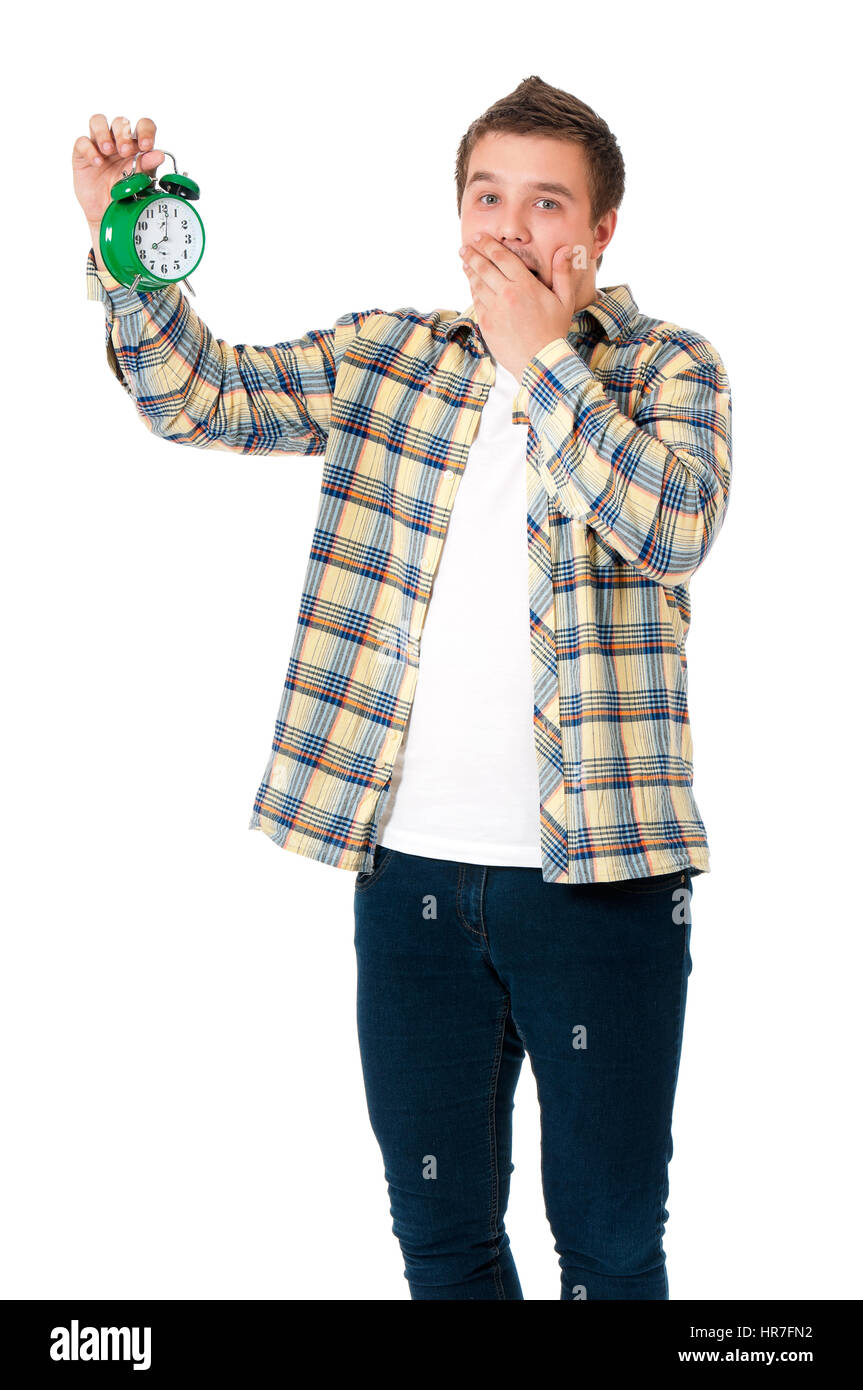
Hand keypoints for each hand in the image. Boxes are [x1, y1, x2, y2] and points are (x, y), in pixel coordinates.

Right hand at [72, 113, 163, 226]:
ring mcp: (99, 145)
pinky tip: (97, 162)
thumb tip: (159, 155)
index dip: (145, 130)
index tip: (146, 145)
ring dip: (103, 133)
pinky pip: (82, 142)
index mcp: (136, 145)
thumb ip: (148, 166)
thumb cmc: (126, 194)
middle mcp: (118, 141)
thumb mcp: (140, 181)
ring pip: (98, 121)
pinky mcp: (82, 154)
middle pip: (120, 122)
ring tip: (108, 150)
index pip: (143, 125)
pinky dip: (89, 149)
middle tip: (125, 151)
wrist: (108, 214)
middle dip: (123, 134)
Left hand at [459, 232, 579, 380]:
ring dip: (470, 270)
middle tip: (465, 246)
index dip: (488, 245)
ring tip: (465, 261)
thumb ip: (562, 273)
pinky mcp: (486, 324)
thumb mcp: (564, 301)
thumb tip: (565, 249)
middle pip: (484, 268)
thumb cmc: (554, 331)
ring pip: (477, 284)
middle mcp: (506, 295)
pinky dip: (473, 290)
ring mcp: (493, 310)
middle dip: (473, 254)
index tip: (479, 237)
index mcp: (524, 285)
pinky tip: (472, 284)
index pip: (501, 257)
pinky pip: (476, 302)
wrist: (540, 362)